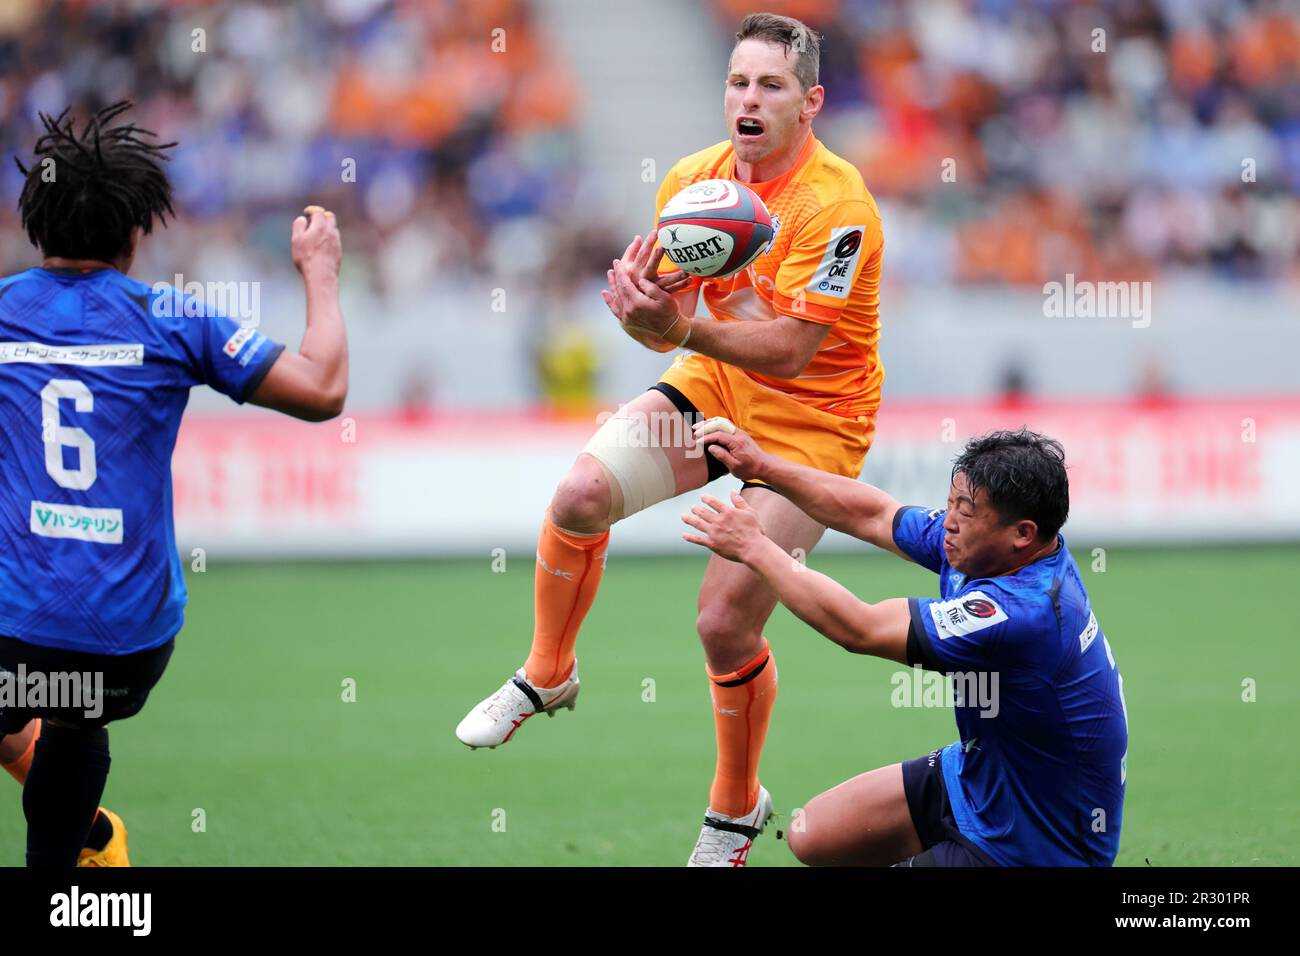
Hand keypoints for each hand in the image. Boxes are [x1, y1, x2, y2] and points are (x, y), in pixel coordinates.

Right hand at [292, 205, 341, 278]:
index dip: (312, 210)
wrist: (321, 275)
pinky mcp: (339, 251)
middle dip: (322, 216)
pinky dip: (329, 238)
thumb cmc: (306, 257)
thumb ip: (299, 226)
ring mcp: (337, 242)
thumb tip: (303, 219)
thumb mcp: (296, 239)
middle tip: (313, 221)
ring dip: (326, 228)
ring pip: (333, 229)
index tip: (307, 212)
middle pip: (330, 217)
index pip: (319, 211)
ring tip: (316, 233)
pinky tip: (322, 245)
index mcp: (320, 226)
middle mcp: (331, 232)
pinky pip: (335, 240)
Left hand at [601, 234, 691, 349]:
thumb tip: (640, 280)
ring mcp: (626, 317)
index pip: (624, 283)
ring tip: (610, 273)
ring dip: (612, 284)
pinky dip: (609, 301)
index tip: (618, 261)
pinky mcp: (627, 321)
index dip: (621, 271)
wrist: (670, 329)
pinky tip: (605, 293)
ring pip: (615, 297)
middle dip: (616, 275)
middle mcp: (629, 311)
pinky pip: (615, 309)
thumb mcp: (664, 297)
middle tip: (615, 263)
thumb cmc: (669, 311)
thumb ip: (651, 287)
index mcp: (637, 303)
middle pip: (618, 289)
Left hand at [681, 492, 765, 563]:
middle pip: (703, 512)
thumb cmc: (754, 530)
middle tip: (693, 508)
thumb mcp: (750, 512)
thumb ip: (740, 501)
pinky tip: (684, 535)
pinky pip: (698, 540)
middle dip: (696, 509)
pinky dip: (690, 537)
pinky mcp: (712, 544)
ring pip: (698, 524)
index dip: (706, 498)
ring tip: (683, 516)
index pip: (713, 502)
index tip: (702, 497)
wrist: (753, 548)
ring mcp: (714, 532)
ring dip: (689, 519)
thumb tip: (732, 491)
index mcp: (727, 512)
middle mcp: (718, 520)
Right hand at [694, 427, 768, 481]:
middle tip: (694, 430)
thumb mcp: (734, 466)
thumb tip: (710, 447)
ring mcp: (739, 432)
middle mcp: (738, 434)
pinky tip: (709, 427)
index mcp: (737, 442)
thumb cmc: (750, 468)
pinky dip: (716, 424)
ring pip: (722, 422)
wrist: (764, 466)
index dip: (706, 438)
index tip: (697, 442)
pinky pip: (726, 424)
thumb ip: (722, 456)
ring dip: (710, 423)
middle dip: (705, 426)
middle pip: (719, 424)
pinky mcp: (739, 434)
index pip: (718, 435)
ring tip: (699, 426)